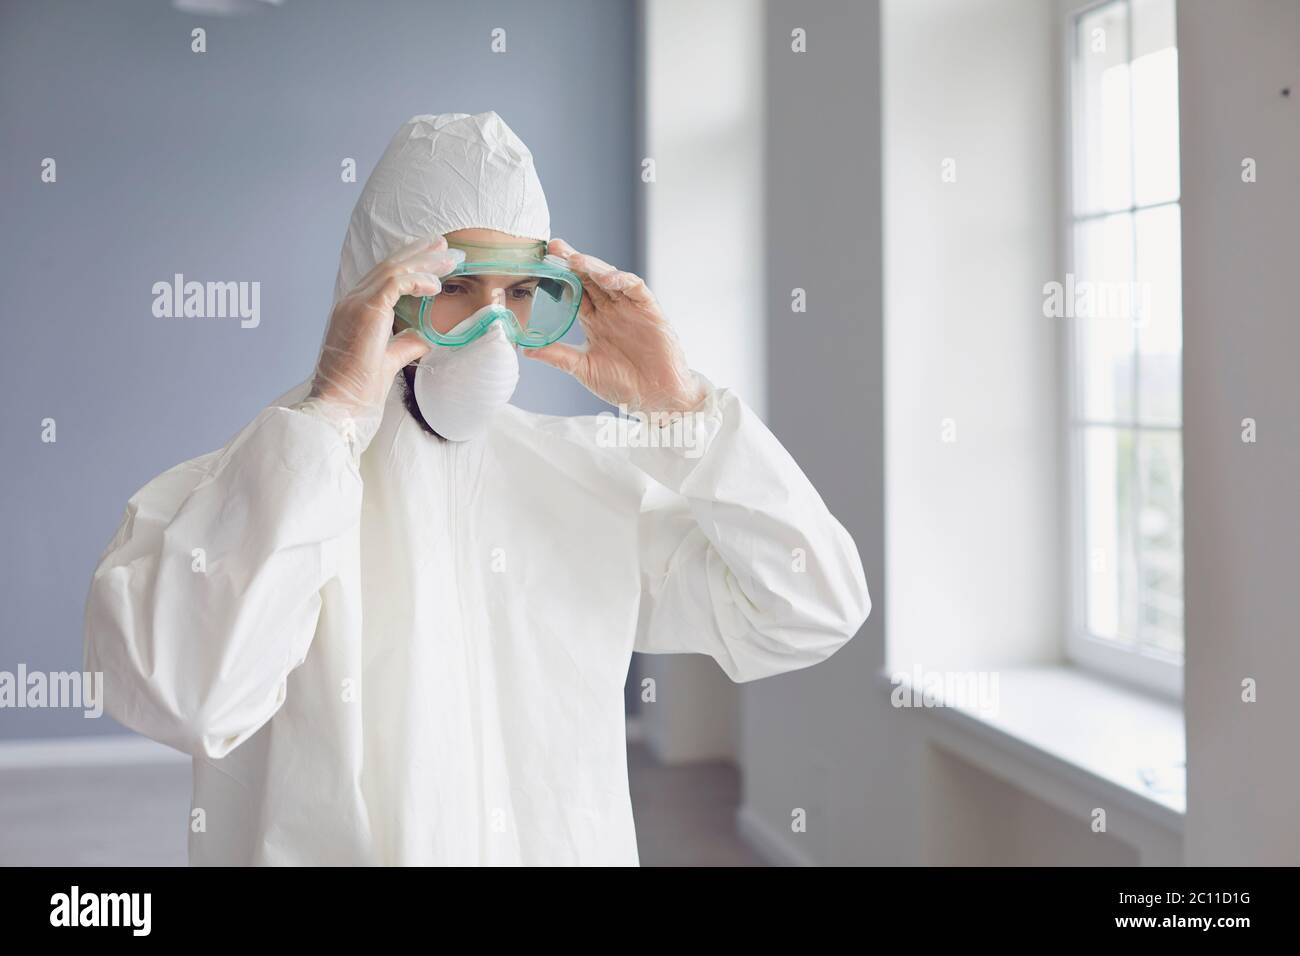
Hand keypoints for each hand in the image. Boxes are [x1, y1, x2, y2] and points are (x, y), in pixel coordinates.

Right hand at [305, 237, 462, 448]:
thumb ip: (404, 344)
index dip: (408, 265)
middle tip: (443, 245)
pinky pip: (395, 283)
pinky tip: (436, 284)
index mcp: (353, 311)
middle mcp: (351, 303)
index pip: (382, 278)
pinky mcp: (365, 312)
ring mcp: (355, 305)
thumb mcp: (387, 361)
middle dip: (418, 253)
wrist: (339, 406)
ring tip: (449, 256)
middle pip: (388, 267)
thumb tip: (424, 337)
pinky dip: (418, 280)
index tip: (432, 258)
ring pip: (393, 270)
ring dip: (423, 261)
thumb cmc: (358, 391)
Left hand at [525, 238, 706, 413]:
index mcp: (594, 320)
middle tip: (554, 248)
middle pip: (589, 278)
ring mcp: (630, 308)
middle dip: (572, 261)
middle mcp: (610, 309)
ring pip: (610, 277)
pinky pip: (635, 288)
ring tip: (575, 260)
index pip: (574, 291)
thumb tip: (525, 348)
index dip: (558, 276)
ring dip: (594, 266)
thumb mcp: (583, 368)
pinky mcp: (649, 310)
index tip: (540, 264)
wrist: (656, 397)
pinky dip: (621, 280)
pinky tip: (607, 278)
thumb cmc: (623, 384)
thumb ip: (558, 355)